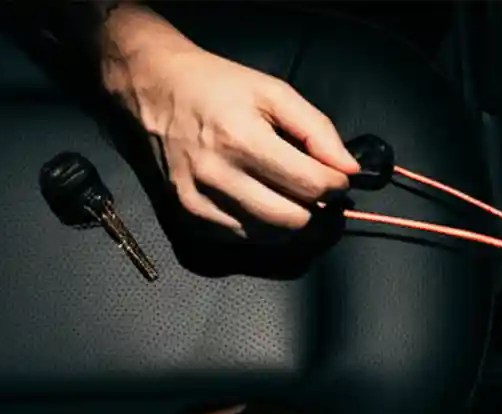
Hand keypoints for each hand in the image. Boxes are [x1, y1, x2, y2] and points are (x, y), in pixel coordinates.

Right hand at [100, 5, 359, 236]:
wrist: (153, 89)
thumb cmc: (217, 86)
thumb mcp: (273, 92)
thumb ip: (317, 129)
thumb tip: (349, 169)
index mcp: (241, 139)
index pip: (310, 186)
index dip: (336, 185)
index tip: (338, 178)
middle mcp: (218, 176)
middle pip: (293, 219)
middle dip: (316, 208)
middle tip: (316, 190)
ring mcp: (199, 201)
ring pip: (269, 236)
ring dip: (290, 221)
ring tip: (290, 195)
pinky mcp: (188, 216)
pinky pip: (241, 239)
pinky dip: (260, 226)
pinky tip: (260, 201)